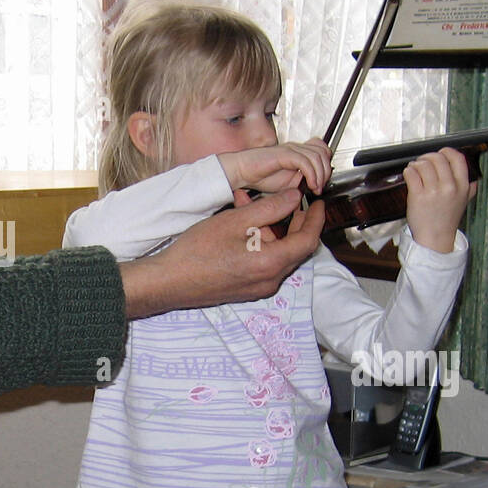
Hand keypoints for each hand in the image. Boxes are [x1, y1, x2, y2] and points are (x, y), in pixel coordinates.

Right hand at [120, 188, 323, 316]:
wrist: (170, 282)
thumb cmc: (197, 251)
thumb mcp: (235, 221)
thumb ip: (269, 208)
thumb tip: (294, 197)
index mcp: (271, 264)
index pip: (308, 241)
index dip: (316, 220)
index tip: (317, 202)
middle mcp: (270, 280)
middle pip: (296, 249)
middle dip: (295, 223)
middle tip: (292, 201)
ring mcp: (259, 287)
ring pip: (279, 254)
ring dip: (273, 230)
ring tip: (253, 206)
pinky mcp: (248, 289)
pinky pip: (265, 263)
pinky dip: (262, 243)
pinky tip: (244, 226)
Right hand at [217, 138, 330, 201]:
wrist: (241, 171)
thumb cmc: (261, 176)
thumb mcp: (288, 184)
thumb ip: (302, 183)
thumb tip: (315, 188)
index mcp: (298, 153)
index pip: (322, 150)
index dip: (326, 165)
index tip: (322, 182)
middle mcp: (296, 149)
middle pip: (323, 151)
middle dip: (326, 171)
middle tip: (319, 187)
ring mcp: (290, 150)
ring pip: (316, 155)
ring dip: (320, 174)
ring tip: (315, 188)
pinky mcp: (284, 154)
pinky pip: (304, 161)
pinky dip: (311, 174)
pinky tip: (309, 184)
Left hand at [404, 147, 475, 252]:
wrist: (435, 238)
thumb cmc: (446, 220)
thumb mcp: (463, 203)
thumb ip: (469, 190)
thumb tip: (474, 180)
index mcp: (462, 186)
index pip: (457, 158)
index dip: (446, 152)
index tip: (440, 154)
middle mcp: (449, 187)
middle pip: (437, 158)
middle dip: (428, 157)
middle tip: (423, 162)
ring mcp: (433, 192)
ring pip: (423, 164)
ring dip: (416, 164)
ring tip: (415, 169)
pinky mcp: (418, 196)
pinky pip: (411, 173)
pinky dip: (408, 171)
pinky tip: (409, 175)